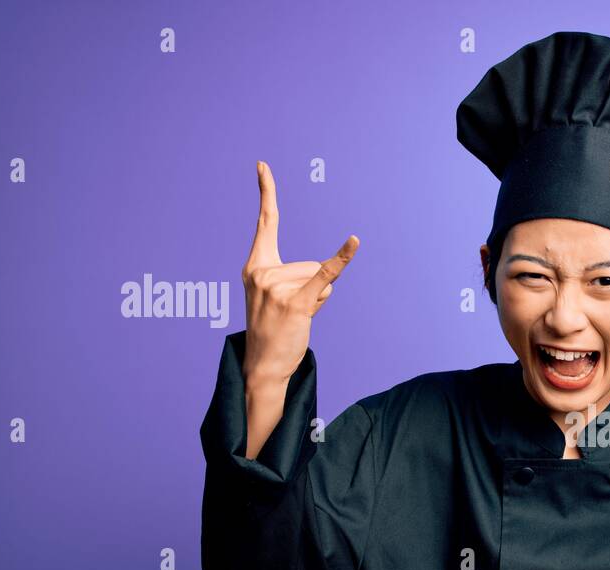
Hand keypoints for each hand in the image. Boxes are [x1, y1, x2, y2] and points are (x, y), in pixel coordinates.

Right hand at [241, 160, 359, 386]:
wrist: (263, 365)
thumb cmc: (273, 329)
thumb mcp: (277, 296)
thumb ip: (296, 277)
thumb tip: (326, 278)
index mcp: (254, 266)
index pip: (265, 223)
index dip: (267, 193)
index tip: (263, 165)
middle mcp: (262, 273)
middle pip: (310, 264)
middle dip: (311, 289)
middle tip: (290, 312)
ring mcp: (277, 288)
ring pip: (320, 280)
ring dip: (317, 300)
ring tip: (295, 318)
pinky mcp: (295, 303)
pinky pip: (326, 276)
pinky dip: (342, 260)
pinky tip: (354, 242)